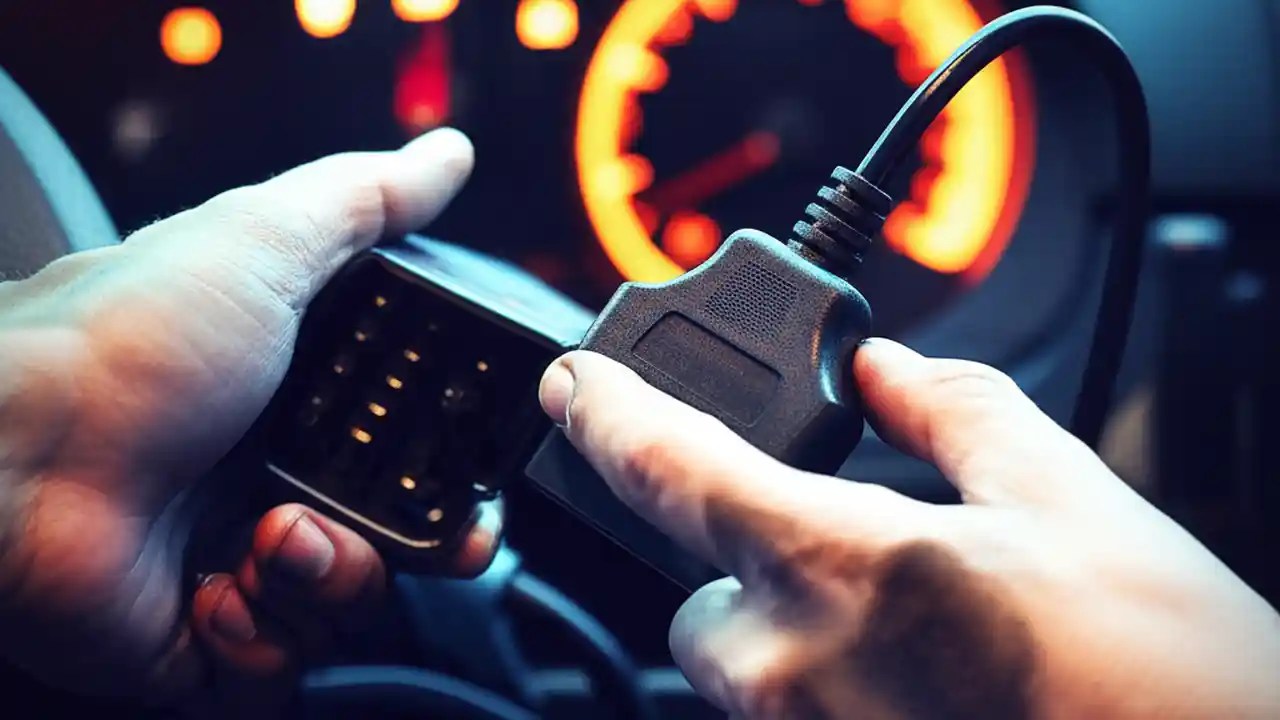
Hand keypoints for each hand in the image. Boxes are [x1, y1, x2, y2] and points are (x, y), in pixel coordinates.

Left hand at [0, 128, 499, 712]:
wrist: (9, 462)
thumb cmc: (122, 344)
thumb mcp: (261, 242)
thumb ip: (365, 203)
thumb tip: (443, 154)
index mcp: (290, 394)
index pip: (406, 441)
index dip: (452, 466)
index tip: (475, 480)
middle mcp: (265, 475)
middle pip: (393, 534)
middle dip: (415, 545)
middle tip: (422, 542)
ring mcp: (230, 558)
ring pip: (345, 603)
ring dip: (327, 579)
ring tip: (271, 540)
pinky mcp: (194, 634)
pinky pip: (275, 663)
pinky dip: (259, 636)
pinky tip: (220, 590)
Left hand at [538, 342, 1279, 718]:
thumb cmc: (1164, 676)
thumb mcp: (1066, 497)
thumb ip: (953, 410)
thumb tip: (889, 366)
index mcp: (841, 566)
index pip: (668, 470)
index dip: (606, 413)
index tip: (571, 386)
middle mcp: (797, 670)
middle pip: (698, 592)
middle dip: (752, 557)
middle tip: (855, 545)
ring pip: (742, 661)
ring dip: (794, 624)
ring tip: (911, 618)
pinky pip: (788, 713)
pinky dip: (827, 676)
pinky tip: (918, 665)